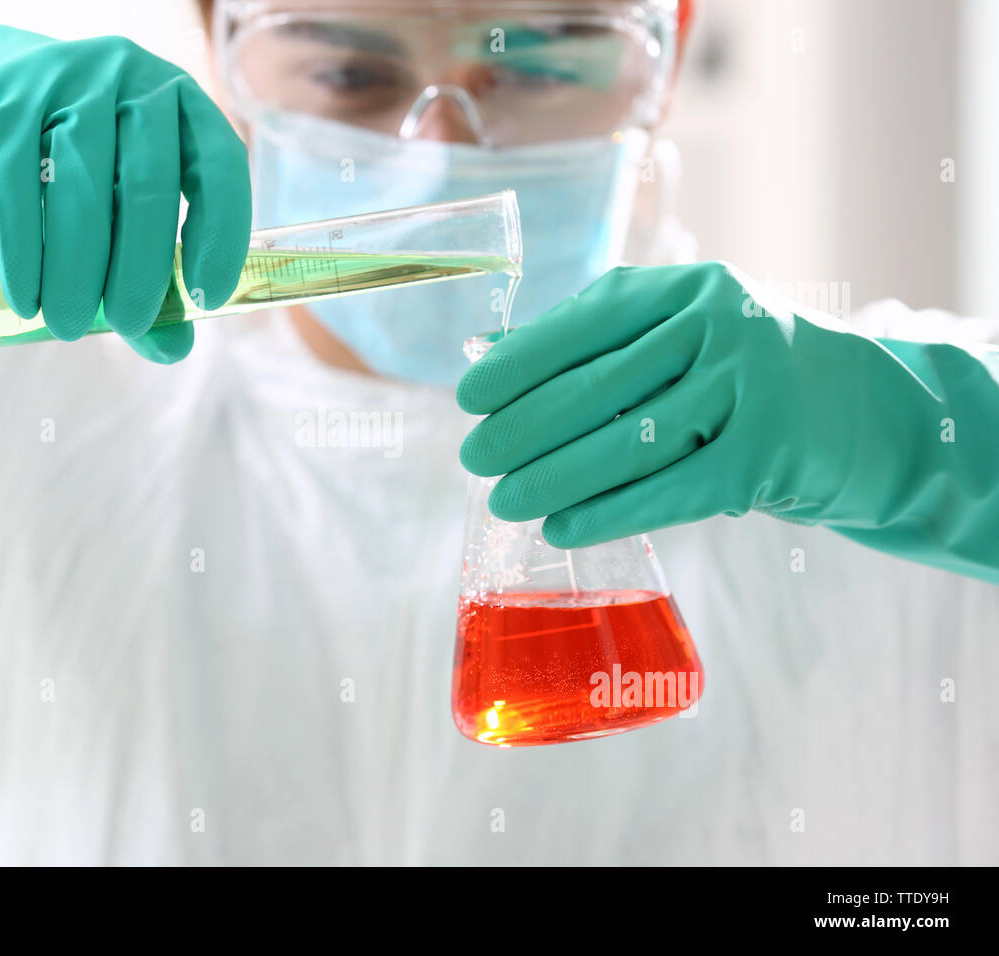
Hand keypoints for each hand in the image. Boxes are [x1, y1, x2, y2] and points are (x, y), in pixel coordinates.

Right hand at [0, 20, 250, 361]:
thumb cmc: (58, 172)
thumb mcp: (112, 216)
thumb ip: (148, 277)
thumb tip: (173, 347)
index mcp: (178, 104)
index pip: (219, 165)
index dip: (220, 234)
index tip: (205, 298)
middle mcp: (129, 79)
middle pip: (148, 186)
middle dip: (140, 270)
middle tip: (127, 326)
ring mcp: (62, 80)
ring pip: (82, 189)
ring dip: (78, 272)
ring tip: (68, 325)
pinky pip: (15, 188)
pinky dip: (22, 254)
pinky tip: (26, 299)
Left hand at [457, 262, 972, 552]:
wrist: (862, 411)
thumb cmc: (742, 371)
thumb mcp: (682, 331)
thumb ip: (596, 338)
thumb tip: (492, 356)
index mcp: (690, 288)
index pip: (585, 323)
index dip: (519, 364)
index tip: (468, 397)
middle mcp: (723, 327)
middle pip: (597, 388)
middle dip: (523, 429)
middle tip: (475, 458)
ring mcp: (751, 390)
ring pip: (627, 443)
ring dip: (554, 479)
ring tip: (506, 501)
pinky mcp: (768, 457)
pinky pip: (668, 492)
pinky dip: (608, 513)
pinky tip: (562, 527)